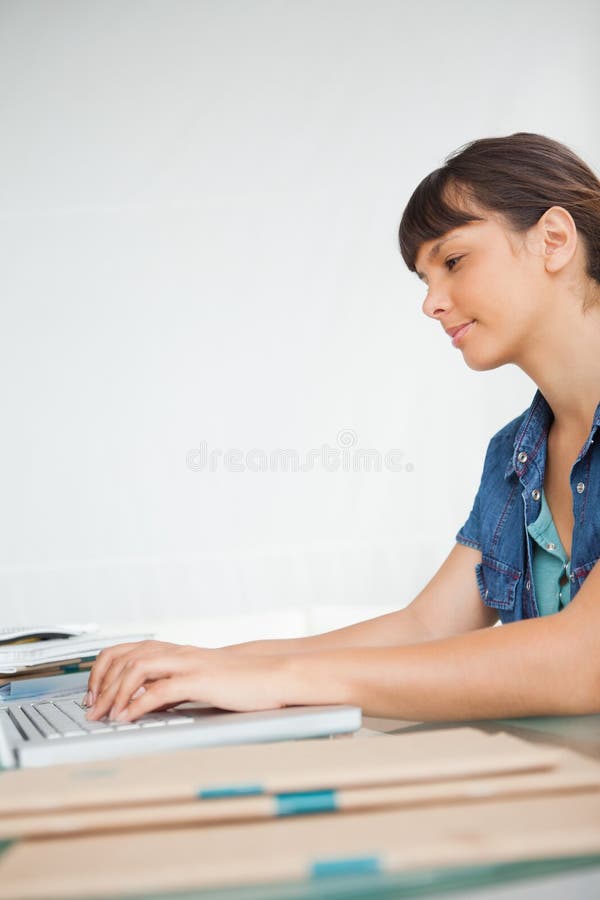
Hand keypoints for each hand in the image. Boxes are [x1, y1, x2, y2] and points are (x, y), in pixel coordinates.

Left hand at [85, 640, 288, 721]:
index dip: (103, 670)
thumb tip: (143, 704)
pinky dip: (138, 704)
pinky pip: (161, 689)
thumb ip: (171, 686)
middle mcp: (177, 652)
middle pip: (125, 657)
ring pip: (137, 668)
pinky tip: (129, 718)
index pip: (126, 650)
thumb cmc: (239, 680)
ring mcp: (188, 664)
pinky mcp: (200, 680)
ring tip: (105, 715)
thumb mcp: (198, 681)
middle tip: (91, 709)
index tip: (93, 694)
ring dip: (114, 693)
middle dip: (101, 684)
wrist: (272, 675)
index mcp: (175, 651)